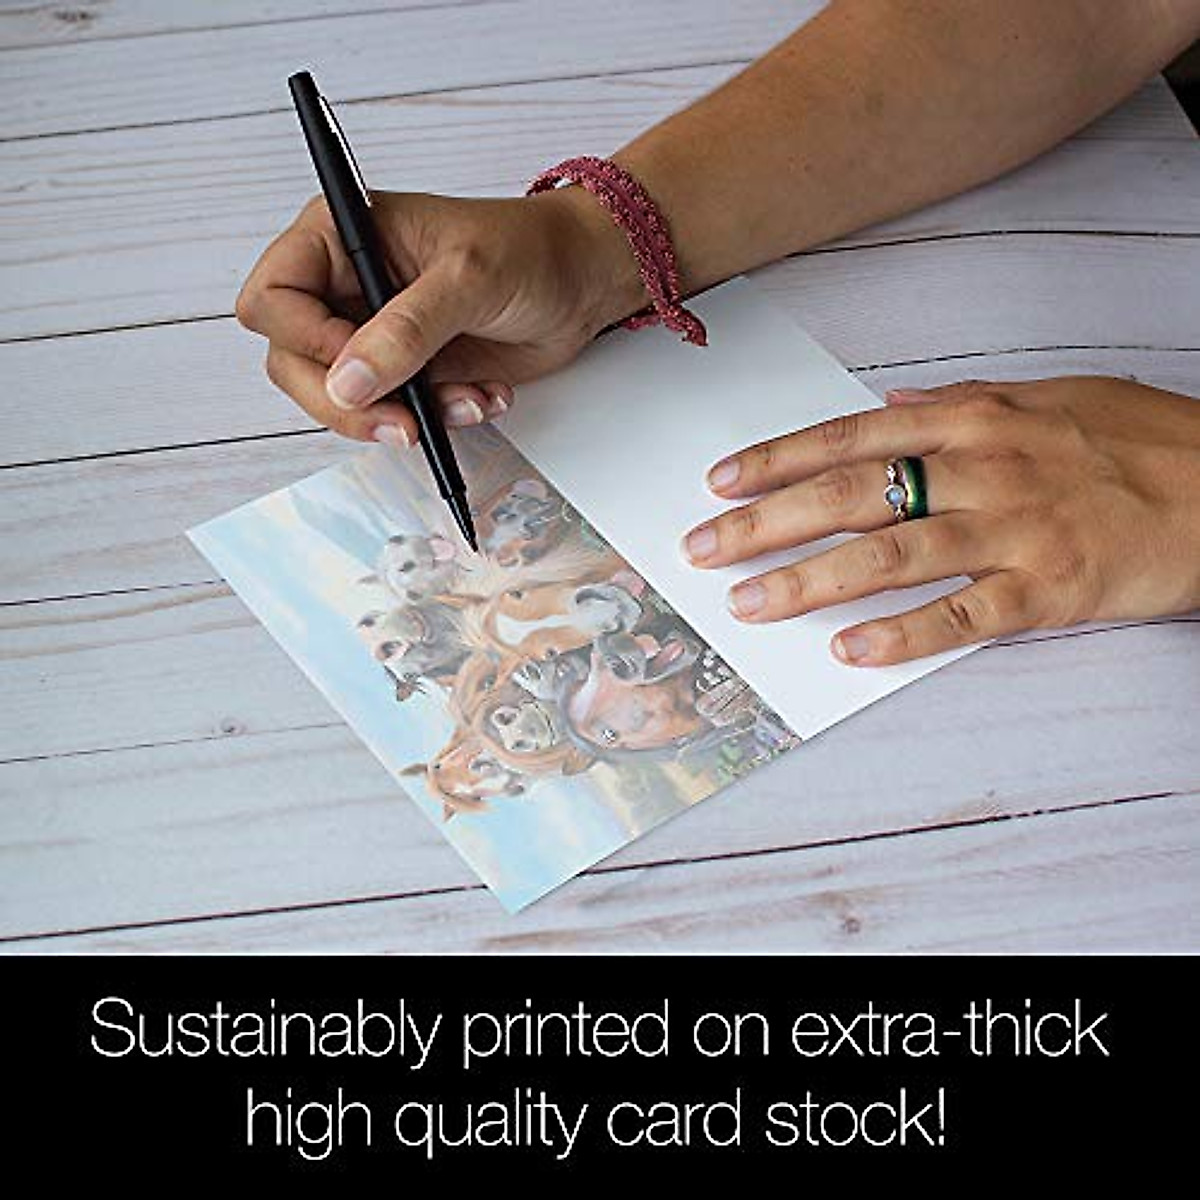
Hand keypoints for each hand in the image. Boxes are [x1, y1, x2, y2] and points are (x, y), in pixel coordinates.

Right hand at [236, 188, 642, 444]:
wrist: (582, 282)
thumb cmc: (529, 250)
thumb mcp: (468, 278)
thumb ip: (406, 330)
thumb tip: (347, 380)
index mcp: (340, 236)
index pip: (273, 298)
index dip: (305, 342)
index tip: (356, 368)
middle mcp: (346, 287)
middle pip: (292, 363)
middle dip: (347, 402)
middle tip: (402, 422)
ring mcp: (373, 335)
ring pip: (342, 400)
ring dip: (402, 415)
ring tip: (466, 398)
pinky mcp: (407, 373)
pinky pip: (395, 415)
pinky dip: (438, 420)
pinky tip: (481, 395)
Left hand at [682, 377, 1199, 665]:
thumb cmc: (1133, 441)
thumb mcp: (1040, 398)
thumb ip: (955, 404)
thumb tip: (884, 405)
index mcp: (973, 418)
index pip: (849, 436)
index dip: (776, 460)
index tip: (719, 483)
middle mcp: (982, 468)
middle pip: (850, 495)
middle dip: (764, 524)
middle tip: (703, 551)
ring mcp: (1014, 530)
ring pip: (890, 553)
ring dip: (809, 580)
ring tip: (748, 603)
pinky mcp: (1048, 590)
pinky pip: (962, 615)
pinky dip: (903, 633)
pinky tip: (850, 649)